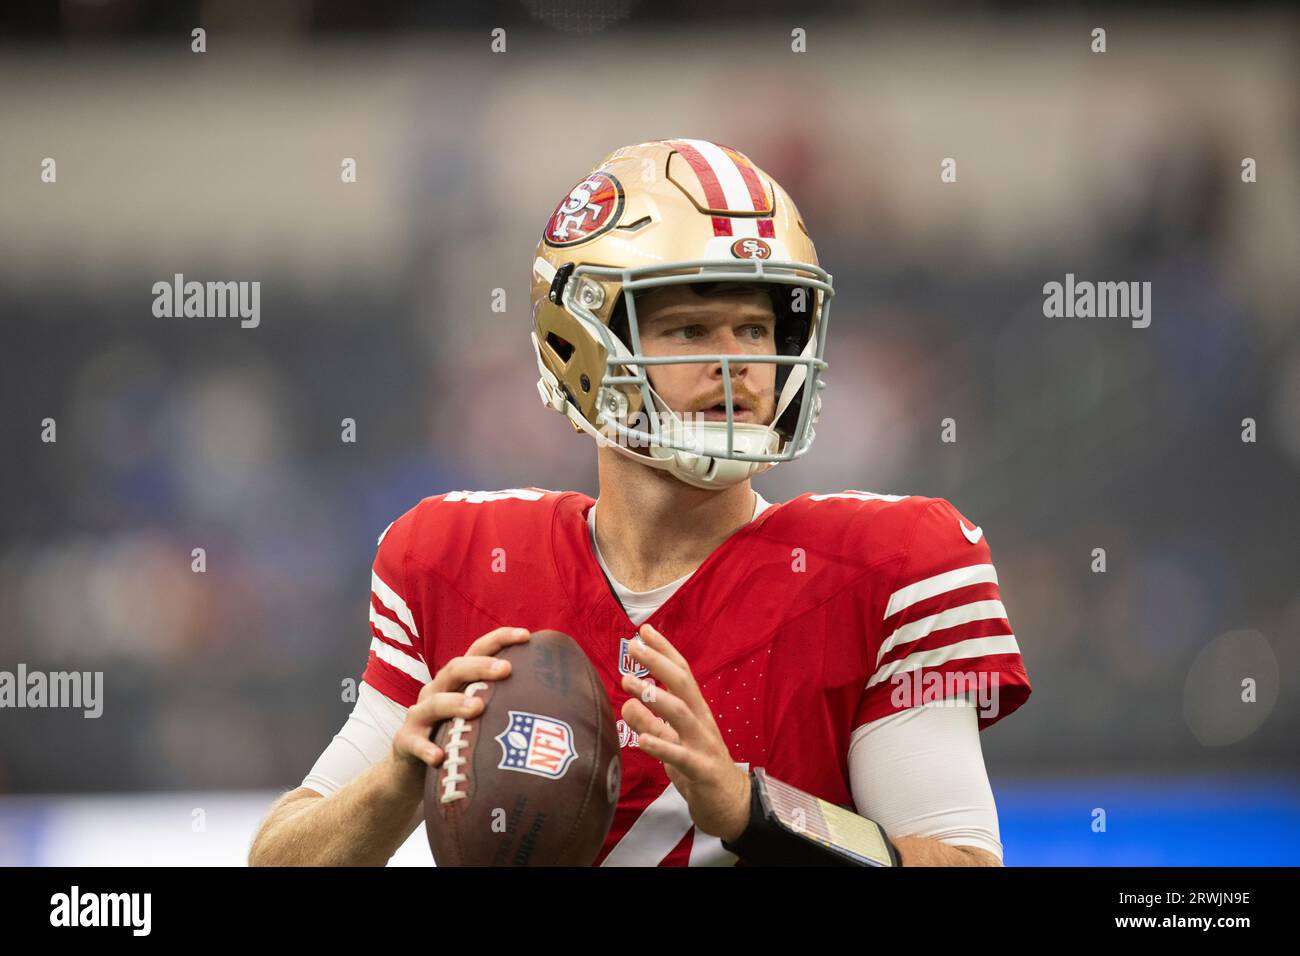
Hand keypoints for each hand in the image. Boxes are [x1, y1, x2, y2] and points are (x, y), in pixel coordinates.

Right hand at [391, 626, 531, 769]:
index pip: (477, 651)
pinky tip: (439, 757)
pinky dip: (426, 748)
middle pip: (455, 670)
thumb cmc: (456, 739)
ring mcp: (418, 716)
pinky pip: (413, 743)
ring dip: (455, 704)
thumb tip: (561, 707)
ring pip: (434, 703)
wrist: (410, 771)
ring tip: (477, 708)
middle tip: (506, 670)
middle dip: (480, 667)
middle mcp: (437, 691)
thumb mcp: (478, 719)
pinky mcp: (404, 741)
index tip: (527, 635)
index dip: (500, 639)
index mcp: (457, 682)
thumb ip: (506, 707)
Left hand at [620, 623, 750, 842]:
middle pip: (683, 684)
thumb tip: (626, 702)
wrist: (732, 805)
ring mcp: (703, 745)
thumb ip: (651, 722)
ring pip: (681, 714)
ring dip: (654, 697)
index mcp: (696, 711)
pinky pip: (681, 757)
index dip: (664, 650)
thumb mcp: (672, 742)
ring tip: (627, 685)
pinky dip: (661, 747)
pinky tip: (641, 740)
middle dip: (657, 662)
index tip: (644, 631)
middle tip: (633, 648)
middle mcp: (701, 721)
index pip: (681, 673)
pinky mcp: (702, 771)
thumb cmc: (698, 768)